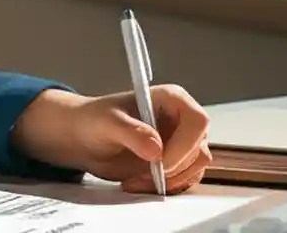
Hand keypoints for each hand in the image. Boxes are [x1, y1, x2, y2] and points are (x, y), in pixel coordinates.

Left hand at [10, 85, 211, 194]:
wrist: (85, 138)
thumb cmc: (95, 120)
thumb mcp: (107, 122)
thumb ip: (130, 132)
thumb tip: (156, 149)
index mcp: (172, 99)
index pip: (198, 121)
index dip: (185, 144)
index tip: (160, 161)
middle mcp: (183, 120)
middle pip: (200, 150)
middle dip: (172, 169)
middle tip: (141, 176)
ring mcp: (183, 143)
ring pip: (195, 170)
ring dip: (167, 181)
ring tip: (134, 180)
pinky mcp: (177, 163)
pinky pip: (184, 181)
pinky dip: (163, 187)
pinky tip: (137, 183)